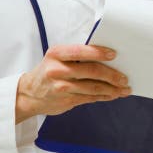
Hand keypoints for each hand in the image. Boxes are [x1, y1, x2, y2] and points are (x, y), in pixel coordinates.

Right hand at [15, 44, 130, 123]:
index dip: (99, 53)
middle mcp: (58, 70)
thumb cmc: (49, 71)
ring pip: (93, 87)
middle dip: (112, 75)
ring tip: (124, 88)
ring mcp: (61, 87)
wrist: (28, 94)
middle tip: (124, 78)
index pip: (81, 51)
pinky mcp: (66, 101)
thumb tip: (107, 56)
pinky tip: (113, 95)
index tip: (114, 55)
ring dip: (112, 89)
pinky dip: (104, 96)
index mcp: (57, 54)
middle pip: (91, 71)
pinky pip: (90, 98)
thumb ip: (77, 55)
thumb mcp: (57, 57)